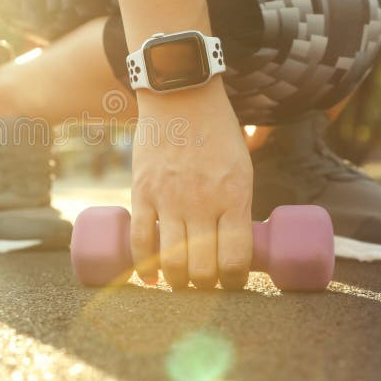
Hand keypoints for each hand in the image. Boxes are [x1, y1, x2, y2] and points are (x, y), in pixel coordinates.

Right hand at [131, 79, 252, 288]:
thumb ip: (235, 202)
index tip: (230, 282)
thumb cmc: (216, 131)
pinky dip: (144, 266)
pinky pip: (140, 240)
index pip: (236, 257)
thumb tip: (233, 241)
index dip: (234, 281)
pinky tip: (149, 277)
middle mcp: (202, 200)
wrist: (180, 95)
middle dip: (205, 285)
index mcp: (234, 195)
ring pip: (171, 261)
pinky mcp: (142, 191)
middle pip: (202, 267)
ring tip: (179, 279)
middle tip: (204, 282)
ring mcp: (169, 197)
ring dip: (176, 281)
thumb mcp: (240, 165)